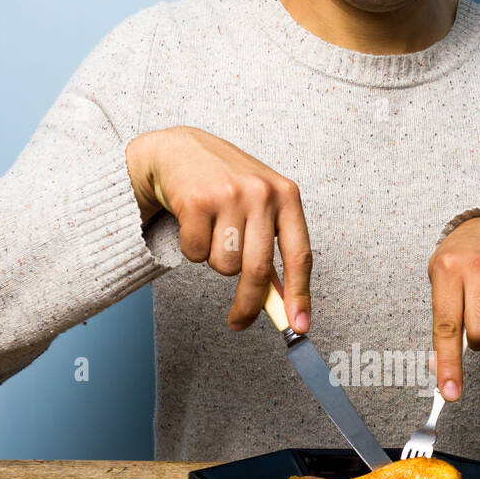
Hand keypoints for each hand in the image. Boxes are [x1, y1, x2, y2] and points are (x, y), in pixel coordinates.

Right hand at [125, 126, 311, 331]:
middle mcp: (261, 192)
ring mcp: (228, 195)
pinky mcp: (196, 201)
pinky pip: (196, 253)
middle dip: (248, 304)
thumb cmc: (226, 186)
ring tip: (213, 234)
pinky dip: (192, 249)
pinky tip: (194, 223)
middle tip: (238, 322)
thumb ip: (272, 249)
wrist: (179, 151)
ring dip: (215, 262)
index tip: (298, 326)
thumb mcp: (259, 207)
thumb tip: (283, 304)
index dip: (300, 295)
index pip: (300, 255)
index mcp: (286, 195)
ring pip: (224, 266)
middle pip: (258, 270)